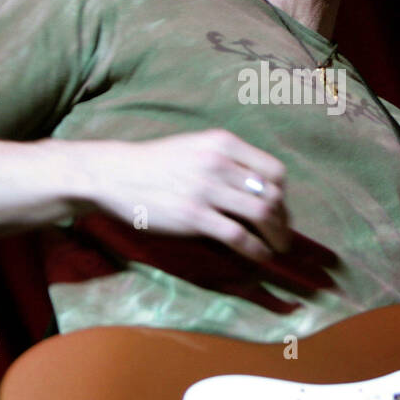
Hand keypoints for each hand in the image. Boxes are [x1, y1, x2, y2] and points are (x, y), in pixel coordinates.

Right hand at [77, 129, 291, 262]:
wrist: (116, 175)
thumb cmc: (157, 163)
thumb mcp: (196, 147)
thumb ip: (227, 160)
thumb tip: (260, 187)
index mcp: (223, 143)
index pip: (274, 170)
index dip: (282, 193)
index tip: (279, 208)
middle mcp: (220, 163)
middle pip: (271, 194)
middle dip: (283, 219)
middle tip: (282, 234)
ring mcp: (207, 190)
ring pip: (261, 215)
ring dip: (276, 235)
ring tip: (278, 247)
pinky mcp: (194, 216)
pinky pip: (238, 236)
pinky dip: (256, 249)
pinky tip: (260, 256)